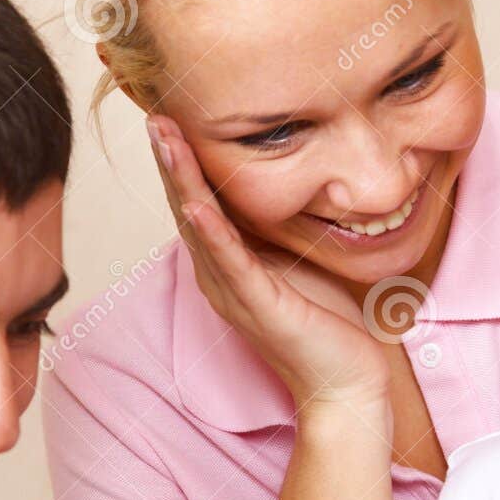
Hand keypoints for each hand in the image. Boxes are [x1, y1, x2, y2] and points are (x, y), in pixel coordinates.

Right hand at [146, 115, 390, 409]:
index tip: (171, 116)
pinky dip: (211, 230)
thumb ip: (282, 231)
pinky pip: (230, 263)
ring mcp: (235, 294)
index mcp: (229, 266)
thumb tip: (292, 185)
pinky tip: (195, 202)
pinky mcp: (259, 307)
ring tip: (164, 138)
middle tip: (153, 113)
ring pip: (199, 227)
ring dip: (181, 180)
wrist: (346, 387)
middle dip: (170, 159)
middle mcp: (221, 279)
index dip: (183, 162)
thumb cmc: (328, 328)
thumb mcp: (301, 264)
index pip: (198, 203)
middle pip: (186, 208)